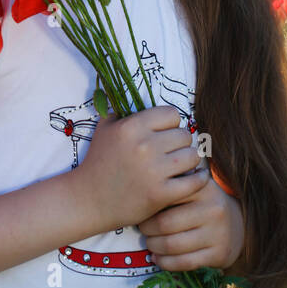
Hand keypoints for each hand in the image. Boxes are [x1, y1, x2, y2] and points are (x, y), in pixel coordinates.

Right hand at [74, 106, 207, 230]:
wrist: (88, 199)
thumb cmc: (98, 161)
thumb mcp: (104, 128)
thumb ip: (119, 107)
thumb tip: (128, 88)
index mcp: (132, 127)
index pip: (172, 114)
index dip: (170, 124)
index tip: (164, 134)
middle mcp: (144, 146)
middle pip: (185, 135)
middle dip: (180, 143)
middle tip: (172, 152)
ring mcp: (153, 171)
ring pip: (193, 156)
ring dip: (190, 161)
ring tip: (182, 165)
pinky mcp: (161, 194)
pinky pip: (195, 181)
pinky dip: (198, 179)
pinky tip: (194, 178)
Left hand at [138, 162, 245, 271]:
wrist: (237, 225)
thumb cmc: (203, 204)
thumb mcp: (194, 188)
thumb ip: (173, 185)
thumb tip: (139, 190)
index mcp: (203, 188)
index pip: (167, 195)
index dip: (149, 205)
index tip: (141, 209)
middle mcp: (213, 209)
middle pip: (166, 224)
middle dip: (147, 229)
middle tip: (142, 229)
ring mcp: (218, 233)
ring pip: (173, 245)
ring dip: (154, 247)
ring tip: (150, 243)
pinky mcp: (219, 254)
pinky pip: (184, 262)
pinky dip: (165, 263)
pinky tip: (158, 258)